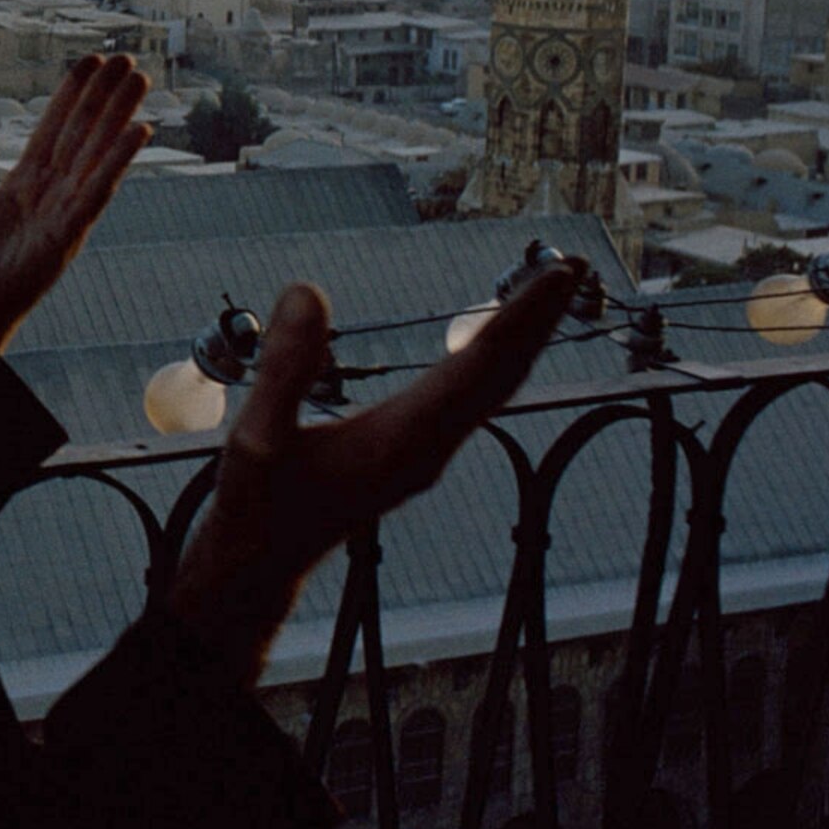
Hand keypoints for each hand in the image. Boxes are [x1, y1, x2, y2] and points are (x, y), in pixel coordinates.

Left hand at [0, 53, 149, 351]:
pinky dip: (117, 161)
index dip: (72, 94)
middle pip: (83, 133)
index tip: (89, 62)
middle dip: (104, 96)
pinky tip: (138, 131)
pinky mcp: (69, 233)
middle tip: (127, 60)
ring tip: (140, 81)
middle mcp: (51, 192)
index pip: (54, 128)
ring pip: (97, 153)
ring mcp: (64, 211)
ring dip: (119, 116)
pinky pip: (98, 191)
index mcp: (25, 182)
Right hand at [167, 262, 583, 685]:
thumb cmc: (258, 505)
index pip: (478, 368)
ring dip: (523, 336)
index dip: (521, 318)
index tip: (558, 275)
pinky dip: (495, 356)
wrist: (263, 563)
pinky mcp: (418, 452)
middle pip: (502, 375)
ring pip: (493, 388)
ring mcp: (428, 454)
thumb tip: (308, 291)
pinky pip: (474, 397)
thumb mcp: (256, 439)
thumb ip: (284, 368)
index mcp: (401, 443)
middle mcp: (429, 449)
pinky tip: (498, 336)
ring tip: (548, 290)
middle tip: (572, 264)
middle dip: (539, 319)